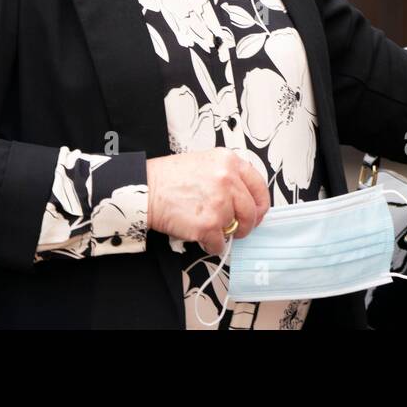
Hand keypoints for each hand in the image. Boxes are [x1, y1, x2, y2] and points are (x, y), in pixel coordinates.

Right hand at [146, 149, 270, 254]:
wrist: (145, 189)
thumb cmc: (170, 177)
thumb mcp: (206, 163)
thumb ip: (229, 176)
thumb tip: (245, 198)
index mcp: (229, 162)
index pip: (259, 185)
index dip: (260, 203)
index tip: (258, 212)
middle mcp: (228, 180)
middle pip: (252, 210)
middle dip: (246, 224)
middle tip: (237, 229)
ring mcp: (219, 203)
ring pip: (235, 228)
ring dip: (224, 233)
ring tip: (209, 227)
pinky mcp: (208, 224)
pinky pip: (220, 243)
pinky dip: (213, 245)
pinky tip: (201, 236)